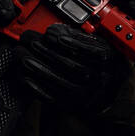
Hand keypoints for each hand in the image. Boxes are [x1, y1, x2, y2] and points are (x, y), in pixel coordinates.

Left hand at [11, 23, 128, 113]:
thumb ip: (81, 37)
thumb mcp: (101, 44)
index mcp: (107, 60)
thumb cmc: (103, 63)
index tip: (51, 33)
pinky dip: (36, 86)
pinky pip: (52, 96)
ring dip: (37, 66)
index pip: (91, 51)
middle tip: (29, 40)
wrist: (112, 92)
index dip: (70, 42)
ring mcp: (84, 94)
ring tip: (22, 55)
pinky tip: (25, 76)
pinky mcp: (72, 104)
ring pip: (59, 80)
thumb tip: (56, 30)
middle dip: (45, 51)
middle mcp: (98, 79)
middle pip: (70, 65)